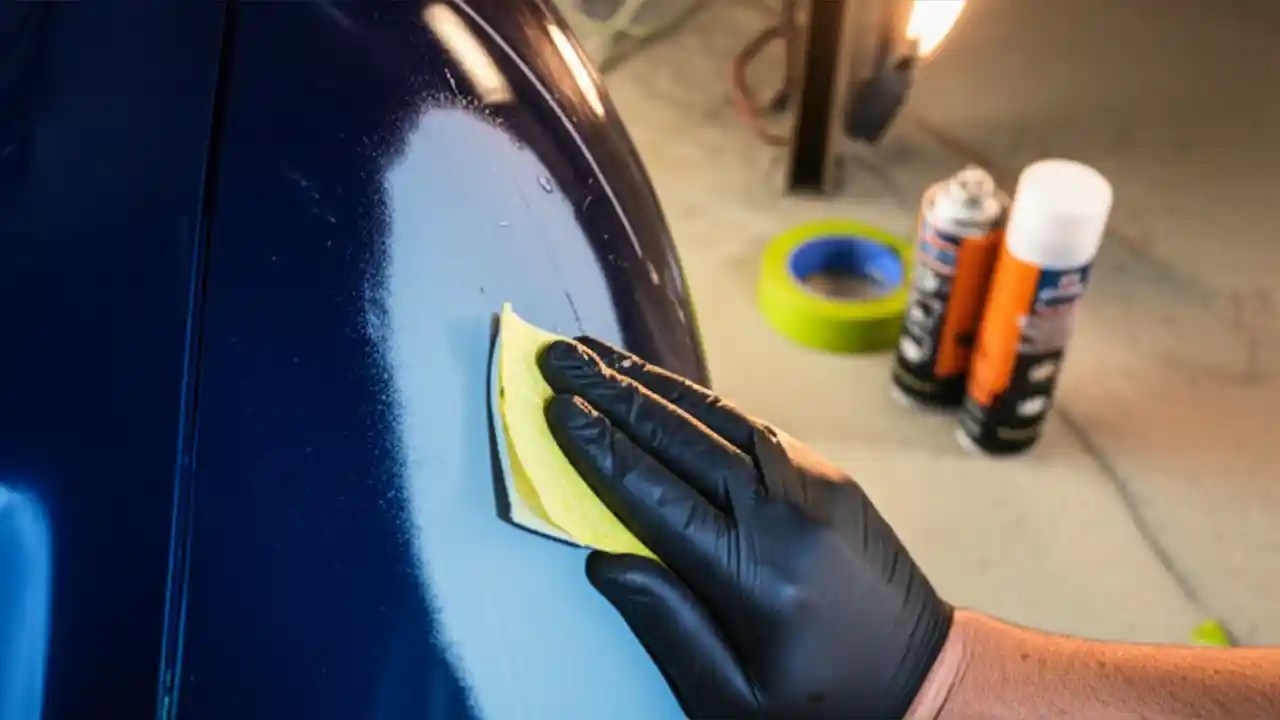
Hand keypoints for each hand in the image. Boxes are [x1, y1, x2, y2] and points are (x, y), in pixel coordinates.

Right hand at [539, 338, 952, 718]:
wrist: (925, 677)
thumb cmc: (822, 700)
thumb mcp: (732, 696)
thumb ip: (667, 623)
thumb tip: (602, 558)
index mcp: (755, 574)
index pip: (656, 494)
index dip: (600, 448)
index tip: (557, 409)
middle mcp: (786, 514)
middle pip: (681, 439)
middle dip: (613, 394)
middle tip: (560, 359)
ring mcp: (814, 486)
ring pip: (717, 419)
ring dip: (651, 384)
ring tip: (598, 356)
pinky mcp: (829, 476)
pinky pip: (752, 426)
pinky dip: (700, 402)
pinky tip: (662, 386)